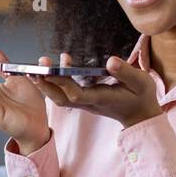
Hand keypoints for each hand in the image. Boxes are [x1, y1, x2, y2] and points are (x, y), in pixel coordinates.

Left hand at [27, 55, 162, 129]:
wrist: (141, 116)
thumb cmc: (142, 98)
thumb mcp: (141, 82)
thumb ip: (125, 72)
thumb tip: (111, 61)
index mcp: (101, 99)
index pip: (76, 93)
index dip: (62, 83)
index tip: (50, 71)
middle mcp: (89, 102)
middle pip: (60, 98)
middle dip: (45, 85)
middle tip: (33, 68)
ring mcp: (86, 102)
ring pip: (60, 97)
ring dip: (47, 84)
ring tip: (37, 67)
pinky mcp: (85, 99)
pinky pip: (65, 93)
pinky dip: (55, 82)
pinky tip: (53, 67)